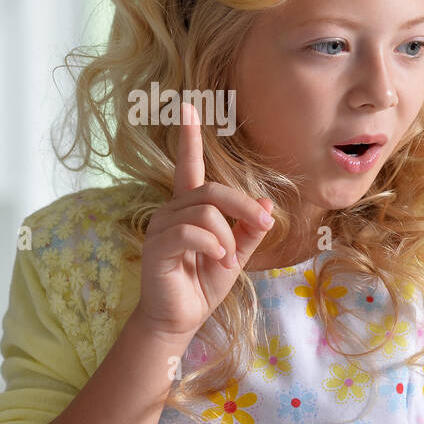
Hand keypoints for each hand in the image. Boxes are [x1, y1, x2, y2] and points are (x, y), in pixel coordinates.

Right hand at [133, 102, 274, 343]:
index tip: (187, 106)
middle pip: (212, 191)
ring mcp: (161, 226)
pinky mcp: (156, 245)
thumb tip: (266, 201)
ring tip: (228, 259)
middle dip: (244, 207)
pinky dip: (213, 245)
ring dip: (227, 237)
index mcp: (191, 208)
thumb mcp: (237, 253)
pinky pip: (191, 231)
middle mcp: (172, 210)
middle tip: (262, 226)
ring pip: (205, 211)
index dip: (188, 137)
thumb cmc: (205, 283)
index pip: (188, 166)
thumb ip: (250, 228)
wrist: (181, 317)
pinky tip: (217, 261)